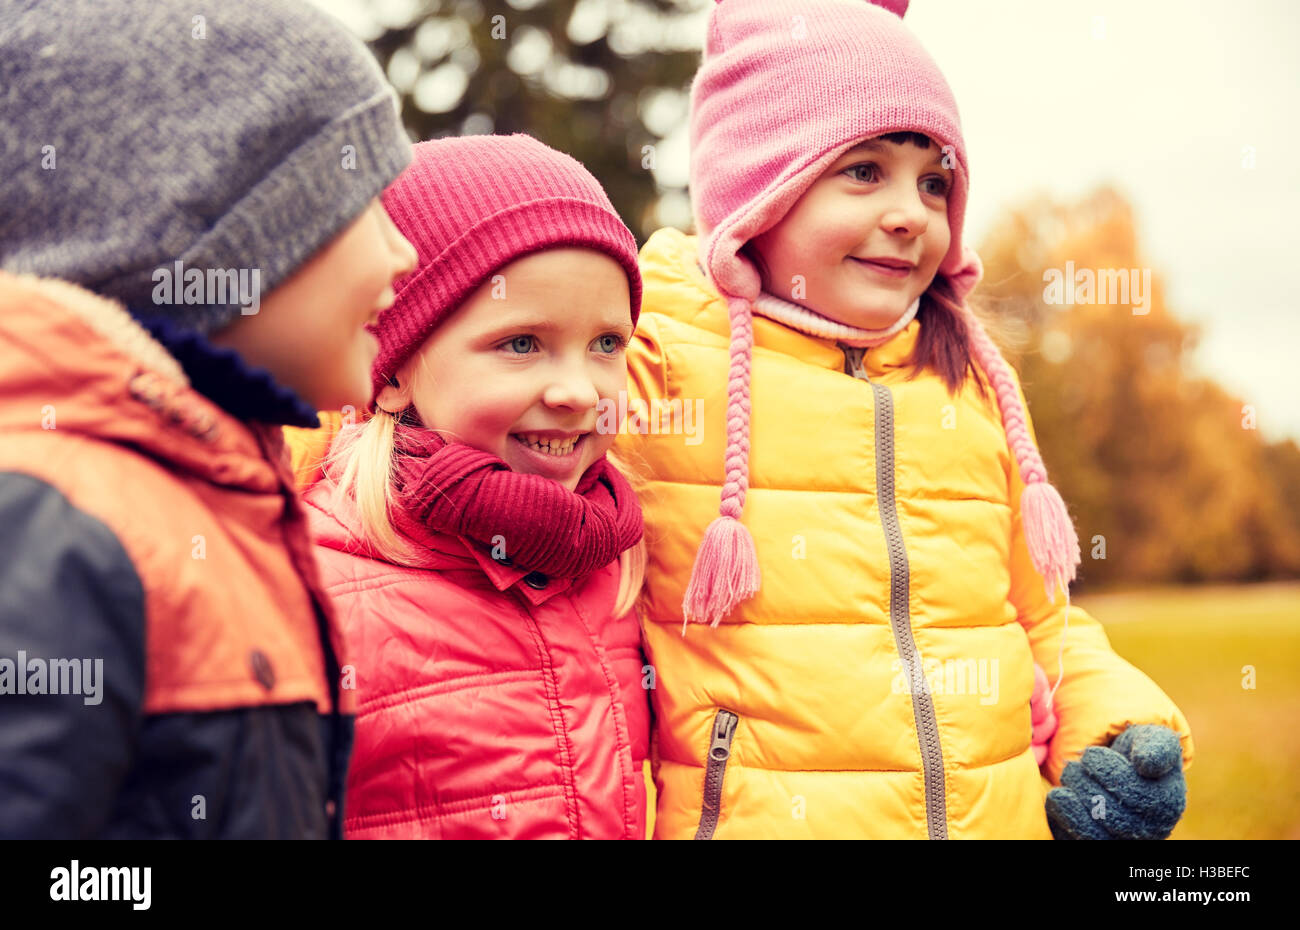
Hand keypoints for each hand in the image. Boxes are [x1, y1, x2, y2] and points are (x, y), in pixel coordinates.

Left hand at [1045, 724, 1185, 839]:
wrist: (1118, 767)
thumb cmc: (1136, 749)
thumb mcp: (1151, 737)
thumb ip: (1156, 746)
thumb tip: (1146, 763)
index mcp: (1168, 803)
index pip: (1138, 796)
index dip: (1110, 773)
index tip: (1091, 754)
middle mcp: (1151, 828)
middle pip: (1116, 818)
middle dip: (1088, 785)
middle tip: (1075, 765)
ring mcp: (1125, 839)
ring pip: (1097, 834)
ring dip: (1077, 801)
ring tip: (1068, 776)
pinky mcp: (1099, 841)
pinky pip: (1078, 841)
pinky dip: (1065, 818)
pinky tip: (1058, 796)